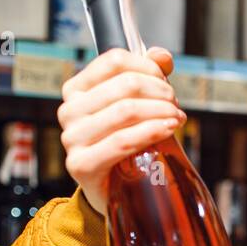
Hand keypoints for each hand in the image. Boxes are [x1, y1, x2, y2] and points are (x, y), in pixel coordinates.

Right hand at [57, 46, 183, 214]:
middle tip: (175, 105)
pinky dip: (152, 131)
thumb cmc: (124, 143)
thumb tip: (162, 56)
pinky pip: (123, 140)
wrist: (112, 189)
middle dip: (160, 92)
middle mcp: (69, 110)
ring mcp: (72, 138)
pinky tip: (169, 129)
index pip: (114, 61)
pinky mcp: (80, 164)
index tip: (165, 80)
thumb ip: (147, 76)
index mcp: (76, 89)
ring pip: (126, 111)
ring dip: (161, 111)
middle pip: (126, 84)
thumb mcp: (135, 106)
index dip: (147, 66)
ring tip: (177, 118)